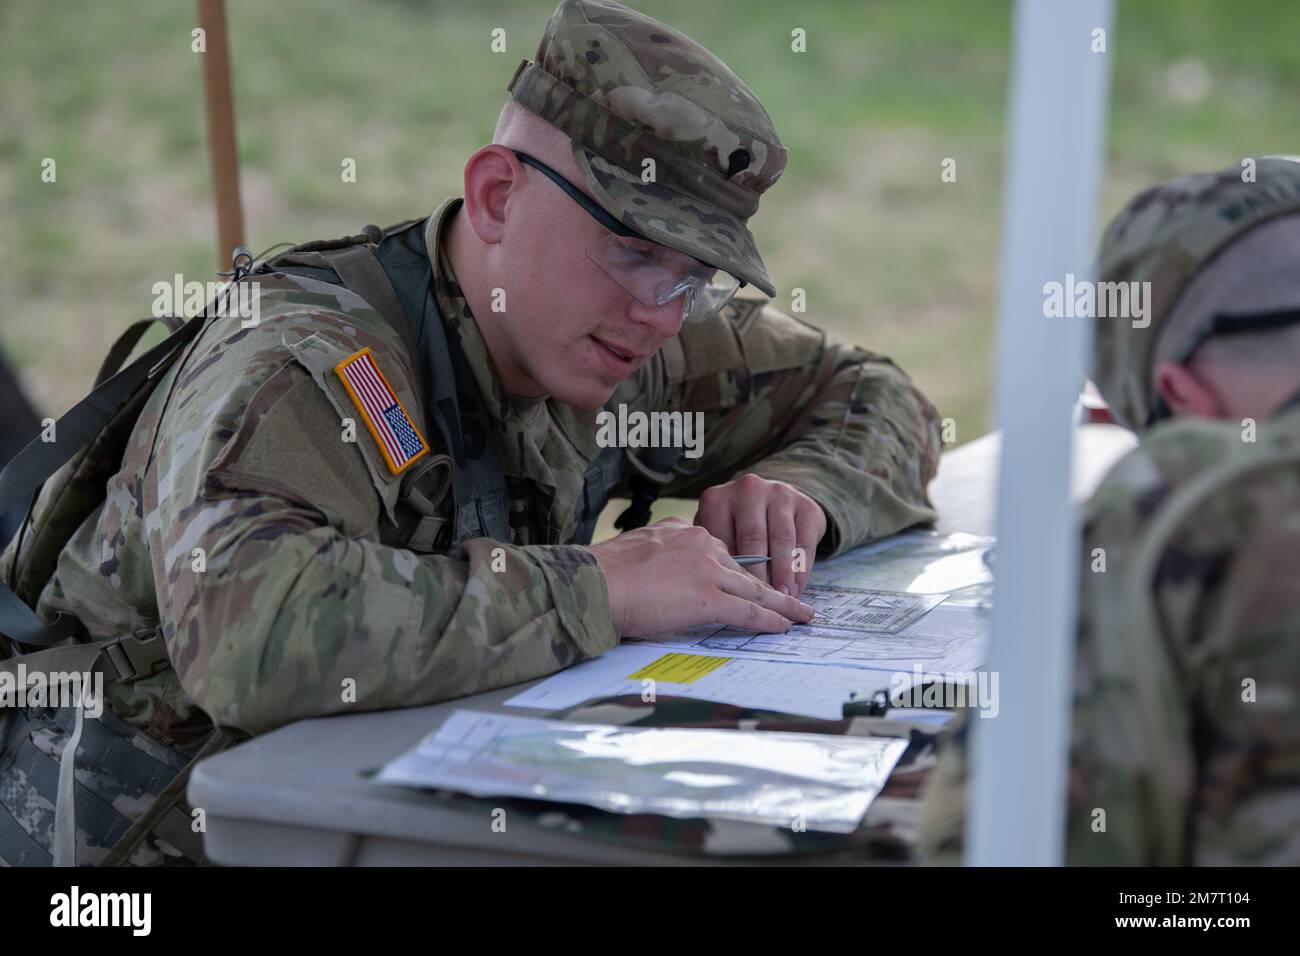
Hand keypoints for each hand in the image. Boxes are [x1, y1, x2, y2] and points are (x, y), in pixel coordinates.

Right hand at [585, 517, 814, 636]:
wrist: (595, 582)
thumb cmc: (604, 572)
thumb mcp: (636, 546)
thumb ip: (658, 551)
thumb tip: (661, 565)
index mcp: (683, 531)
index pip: (720, 552)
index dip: (736, 572)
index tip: (748, 582)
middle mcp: (702, 544)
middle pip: (745, 568)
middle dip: (770, 584)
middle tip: (790, 596)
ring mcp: (707, 571)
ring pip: (756, 590)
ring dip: (782, 604)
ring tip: (802, 614)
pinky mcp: (708, 599)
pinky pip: (748, 611)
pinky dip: (770, 620)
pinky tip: (784, 626)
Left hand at [693, 473, 826, 596]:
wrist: (772, 502)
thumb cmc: (735, 529)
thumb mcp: (719, 536)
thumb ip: (719, 557)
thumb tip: (727, 594)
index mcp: (717, 499)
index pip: (721, 539)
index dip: (728, 572)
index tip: (733, 599)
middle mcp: (748, 489)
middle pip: (753, 538)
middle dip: (759, 576)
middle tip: (762, 604)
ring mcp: (779, 493)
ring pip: (782, 539)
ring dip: (783, 574)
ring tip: (783, 600)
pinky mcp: (806, 504)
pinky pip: (805, 541)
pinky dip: (802, 568)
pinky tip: (797, 588)